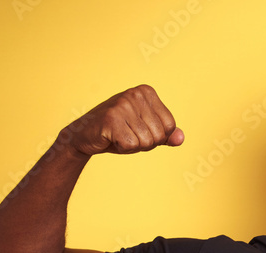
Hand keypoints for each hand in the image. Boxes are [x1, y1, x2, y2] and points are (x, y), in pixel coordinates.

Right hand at [61, 85, 183, 156]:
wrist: (84, 135)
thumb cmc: (118, 133)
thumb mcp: (146, 132)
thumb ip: (166, 135)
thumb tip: (181, 138)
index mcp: (147, 92)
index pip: (170, 126)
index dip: (156, 137)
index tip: (138, 130)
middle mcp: (135, 94)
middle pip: (159, 135)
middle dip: (145, 143)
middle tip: (126, 134)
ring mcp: (123, 104)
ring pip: (146, 142)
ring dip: (132, 146)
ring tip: (119, 136)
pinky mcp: (111, 119)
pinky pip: (131, 145)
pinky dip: (122, 148)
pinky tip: (111, 139)